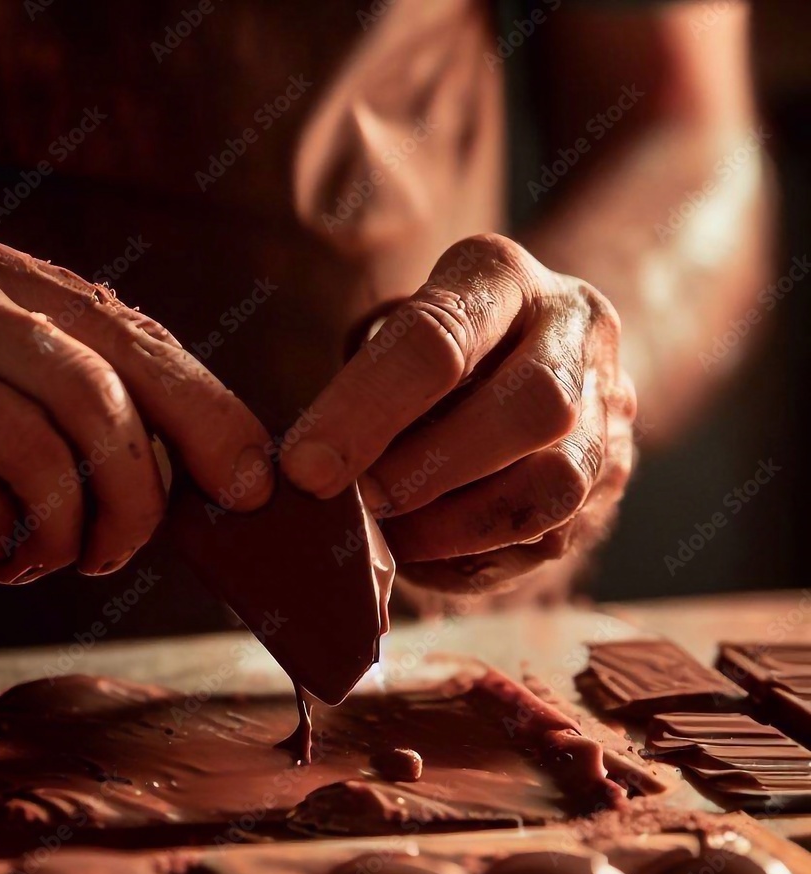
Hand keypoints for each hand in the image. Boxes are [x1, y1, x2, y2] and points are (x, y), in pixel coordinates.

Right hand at [0, 237, 271, 580]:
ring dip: (64, 533)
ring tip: (50, 557)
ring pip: (34, 452)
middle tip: (125, 551)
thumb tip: (236, 469)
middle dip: (135, 495)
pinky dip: (2, 546)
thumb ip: (103, 409)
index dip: (203, 414)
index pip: (129, 339)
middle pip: (90, 395)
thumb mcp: (13, 396)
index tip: (251, 484)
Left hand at [281, 235, 635, 593]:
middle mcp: (574, 329)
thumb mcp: (402, 334)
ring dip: (459, 526)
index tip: (305, 469)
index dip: (366, 412)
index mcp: (503, 276)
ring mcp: (610, 404)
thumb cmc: (437, 348)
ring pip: (557, 482)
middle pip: (533, 405)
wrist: (539, 346)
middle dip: (430, 470)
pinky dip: (479, 554)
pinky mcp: (612, 476)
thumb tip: (313, 477)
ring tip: (393, 539)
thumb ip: (368, 392)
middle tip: (362, 504)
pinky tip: (429, 551)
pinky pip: (554, 536)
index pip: (440, 338)